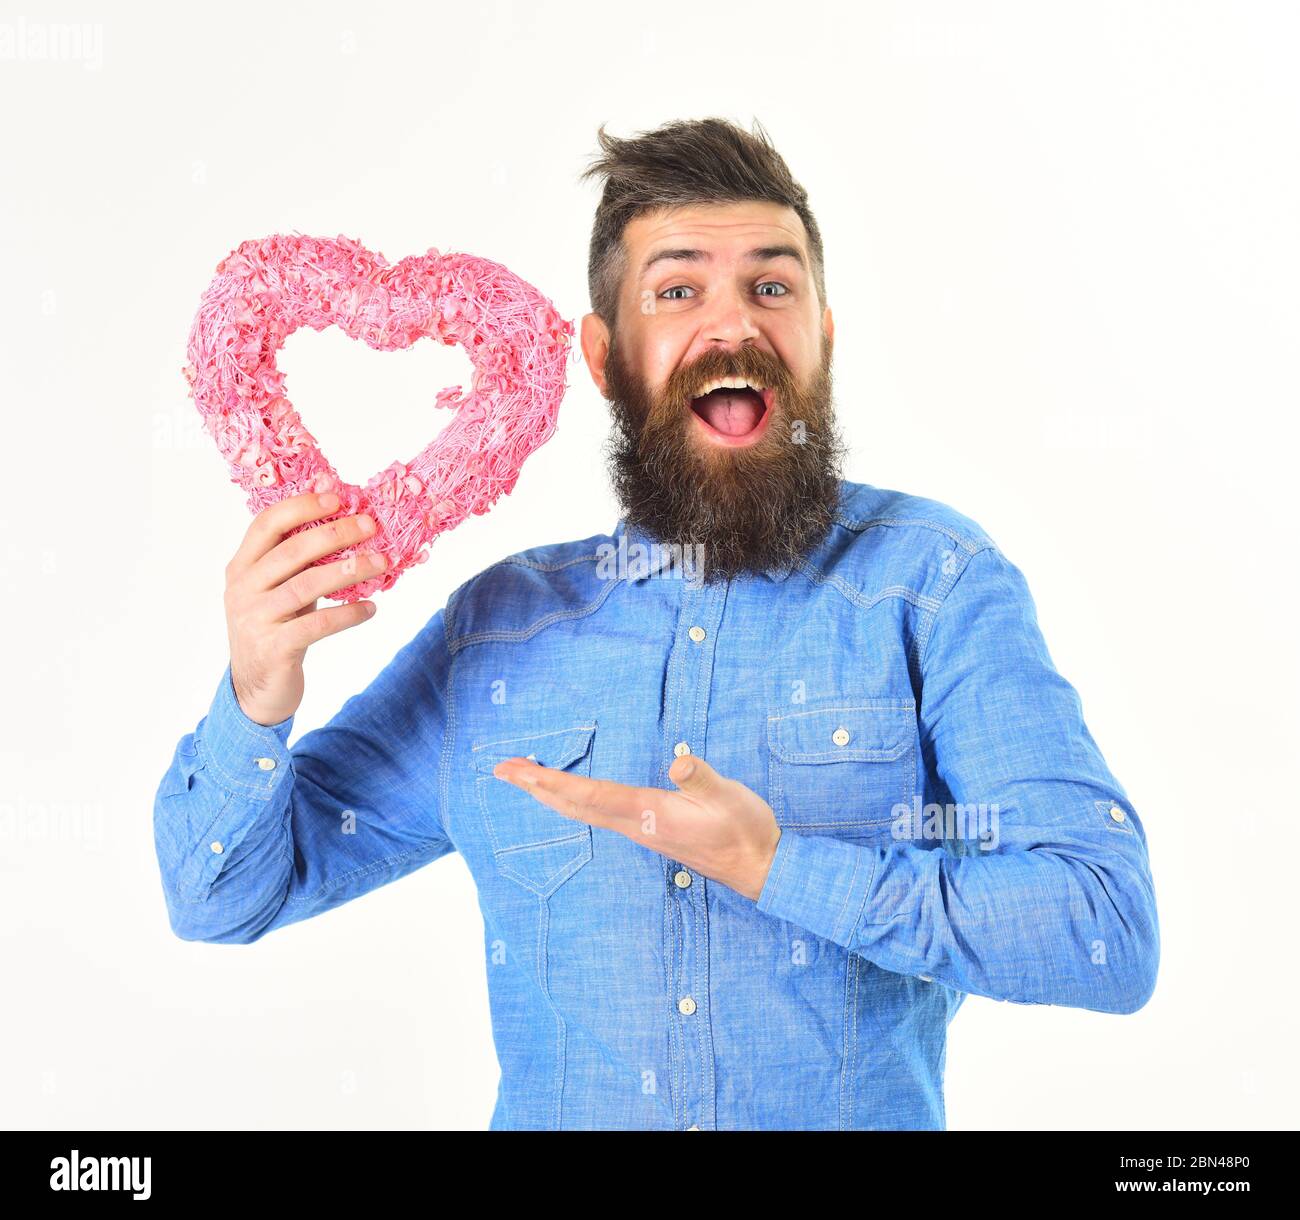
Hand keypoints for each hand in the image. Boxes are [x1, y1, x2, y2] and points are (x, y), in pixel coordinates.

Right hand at [223, 491, 387, 725]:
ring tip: (382, 563)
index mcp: (241, 566)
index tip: (337, 498)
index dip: (302, 507)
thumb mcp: (279, 590)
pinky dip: (348, 614)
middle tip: (371, 526)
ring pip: (307, 585)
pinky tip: (371, 608)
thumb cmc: (276, 628)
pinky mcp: (274, 648)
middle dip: (336, 534)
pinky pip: (317, 624)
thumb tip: (347, 523)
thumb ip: (298, 561)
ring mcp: (255, 619)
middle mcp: (243, 589)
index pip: (267, 524)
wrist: (255, 688)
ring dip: (350, 570)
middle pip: (292, 551)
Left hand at [492, 752, 782, 899]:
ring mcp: (641, 830)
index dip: (549, 781)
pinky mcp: (650, 830)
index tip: (516, 771)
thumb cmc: (744, 830)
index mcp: (647, 813)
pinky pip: (599, 812)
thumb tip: (678, 762)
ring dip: (551, 793)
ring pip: (583, 810)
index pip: (587, 794)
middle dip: (535, 786)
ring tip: (526, 778)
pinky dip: (574, 799)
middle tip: (501, 769)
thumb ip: (702, 778)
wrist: (759, 867)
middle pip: (574, 805)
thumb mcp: (728, 797)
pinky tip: (571, 796)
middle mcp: (635, 824)